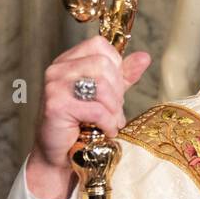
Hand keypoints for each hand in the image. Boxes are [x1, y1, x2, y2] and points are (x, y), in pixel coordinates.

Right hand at [27, 35, 150, 198]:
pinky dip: (108, 122)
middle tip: (114, 110)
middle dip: (117, 91)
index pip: (101, 46)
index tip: (115, 87)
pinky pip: (97, 110)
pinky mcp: (56, 106)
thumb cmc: (83, 121)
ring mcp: (55, 86)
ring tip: (110, 121)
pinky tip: (105, 129)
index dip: (116, 66)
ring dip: (114, 109)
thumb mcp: (108, 94)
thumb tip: (144, 57)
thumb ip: (124, 75)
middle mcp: (58, 68)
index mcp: (69, 60)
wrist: (59, 152)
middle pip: (104, 65)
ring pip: (103, 85)